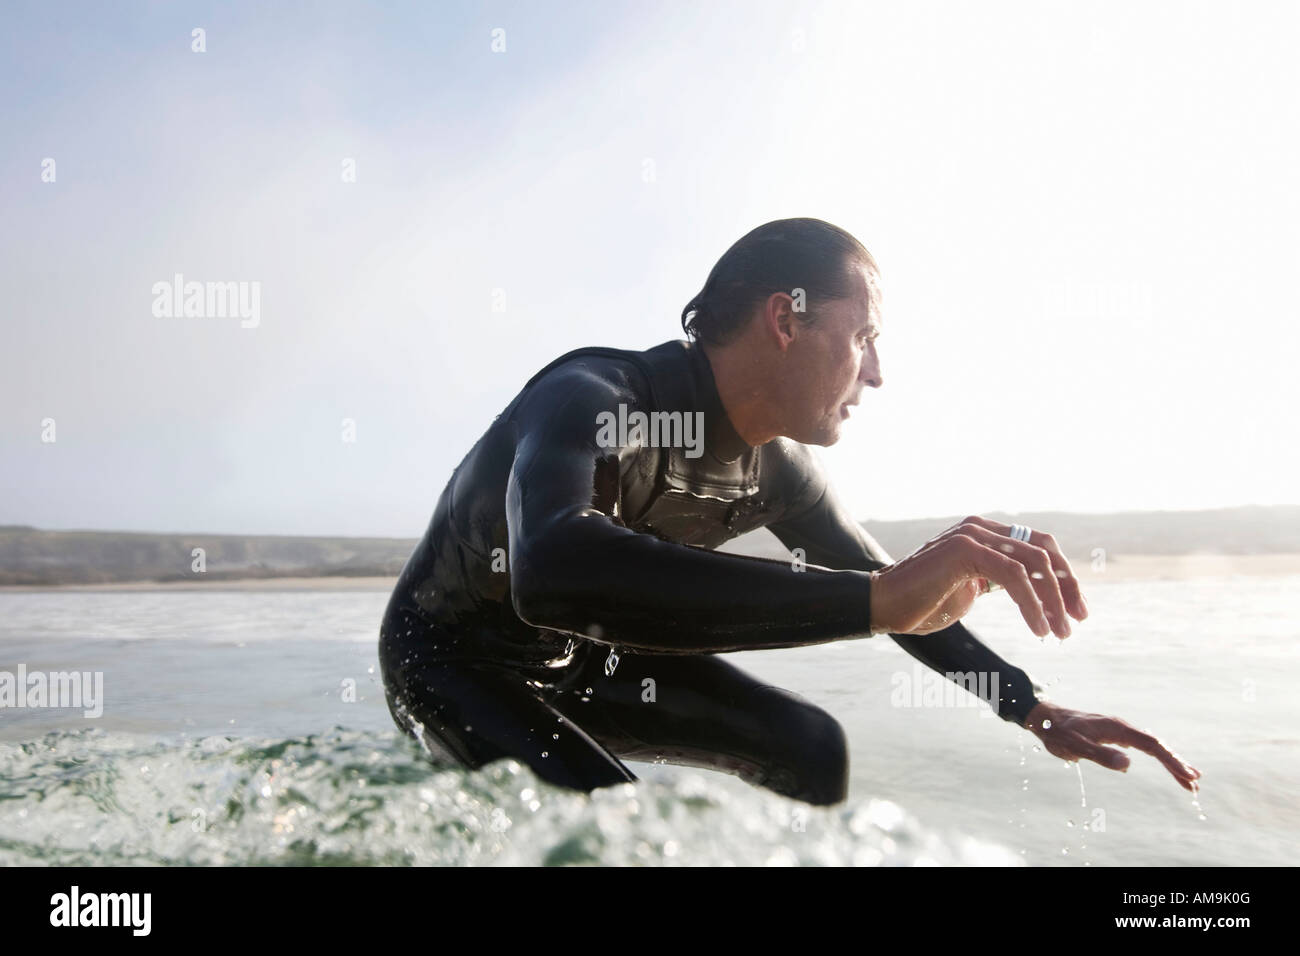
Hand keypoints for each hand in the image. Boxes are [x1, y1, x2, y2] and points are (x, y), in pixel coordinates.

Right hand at [867, 515, 1087, 638]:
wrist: (883, 605)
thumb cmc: (922, 603)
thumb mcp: (970, 588)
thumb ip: (998, 580)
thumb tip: (1032, 590)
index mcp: (984, 534)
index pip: (1038, 545)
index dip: (1063, 576)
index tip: (1075, 610)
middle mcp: (980, 527)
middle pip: (1043, 549)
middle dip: (1066, 588)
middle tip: (1076, 621)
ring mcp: (972, 535)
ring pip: (1033, 562)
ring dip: (1052, 601)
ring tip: (1058, 633)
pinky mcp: (964, 550)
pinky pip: (1013, 574)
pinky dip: (1031, 603)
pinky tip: (1038, 628)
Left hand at [1025, 702, 1201, 791]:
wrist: (1044, 718)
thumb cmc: (1058, 732)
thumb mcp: (1075, 746)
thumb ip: (1100, 755)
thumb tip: (1128, 764)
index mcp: (1117, 728)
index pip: (1152, 746)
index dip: (1170, 761)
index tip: (1187, 777)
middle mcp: (1122, 727)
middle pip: (1157, 746)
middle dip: (1176, 764)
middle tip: (1194, 785)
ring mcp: (1120, 730)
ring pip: (1152, 746)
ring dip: (1171, 762)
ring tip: (1189, 779)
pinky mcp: (1115, 735)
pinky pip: (1143, 746)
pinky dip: (1158, 757)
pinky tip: (1166, 765)